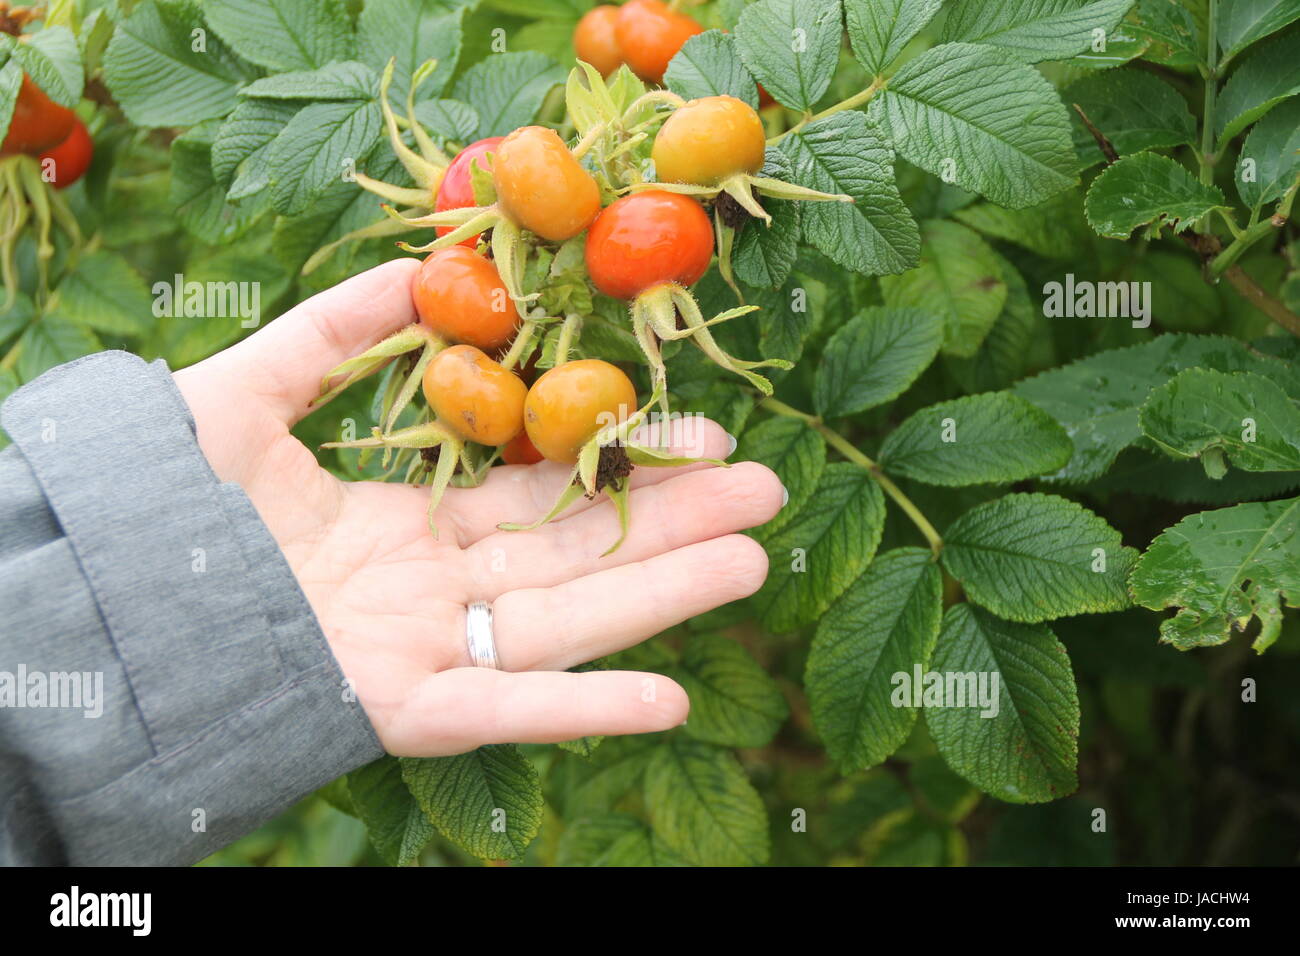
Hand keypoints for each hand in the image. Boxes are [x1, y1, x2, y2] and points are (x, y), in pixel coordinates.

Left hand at [172, 259, 784, 756]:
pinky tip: (673, 695)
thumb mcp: (246, 396)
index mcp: (407, 528)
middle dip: (671, 523)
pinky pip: (508, 712)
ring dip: (660, 595)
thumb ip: (330, 335)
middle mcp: (432, 592)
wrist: (101, 602)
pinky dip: (587, 709)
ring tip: (752, 560)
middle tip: (767, 491)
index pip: (538, 494)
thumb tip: (412, 266)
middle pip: (575, 555)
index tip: (698, 430)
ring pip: (564, 621)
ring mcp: (425, 653)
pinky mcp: (404, 712)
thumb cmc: (165, 507)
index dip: (618, 462)